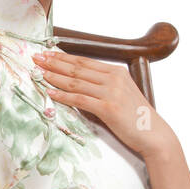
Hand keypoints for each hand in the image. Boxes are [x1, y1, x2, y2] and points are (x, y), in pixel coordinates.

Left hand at [31, 50, 174, 157]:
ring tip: (38, 73)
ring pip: (75, 82)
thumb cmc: (136, 116)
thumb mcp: (121, 94)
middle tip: (36, 58)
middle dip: (54, 63)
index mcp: (117, 72)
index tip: (47, 54)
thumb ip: (104, 85)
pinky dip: (63, 96)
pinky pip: (79, 100)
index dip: (63, 57)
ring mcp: (111, 93)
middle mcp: (114, 79)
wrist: (153, 134)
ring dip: (54, 77)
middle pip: (77, 68)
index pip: (84, 61)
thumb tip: (80, 82)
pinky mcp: (108, 108)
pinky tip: (50, 93)